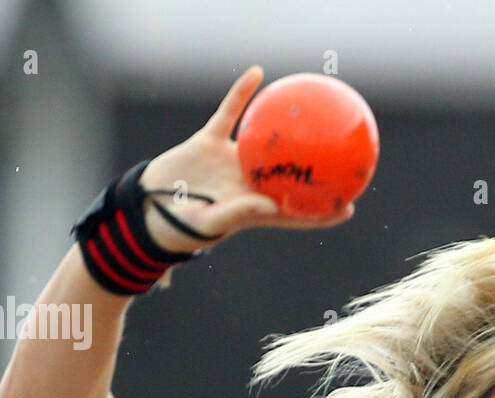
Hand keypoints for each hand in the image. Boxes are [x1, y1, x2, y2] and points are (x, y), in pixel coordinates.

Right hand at [138, 65, 354, 253]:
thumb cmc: (180, 226)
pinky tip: (257, 73)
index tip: (348, 208)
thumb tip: (270, 203)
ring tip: (309, 106)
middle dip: (315, 169)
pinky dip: (241, 94)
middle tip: (344, 156)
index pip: (297, 213)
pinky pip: (230, 113)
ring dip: (286, 125)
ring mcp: (232, 161)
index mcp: (256, 208)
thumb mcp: (211, 223)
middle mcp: (250, 184)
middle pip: (290, 175)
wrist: (147, 207)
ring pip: (266, 140)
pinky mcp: (210, 142)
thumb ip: (240, 213)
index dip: (322, 213)